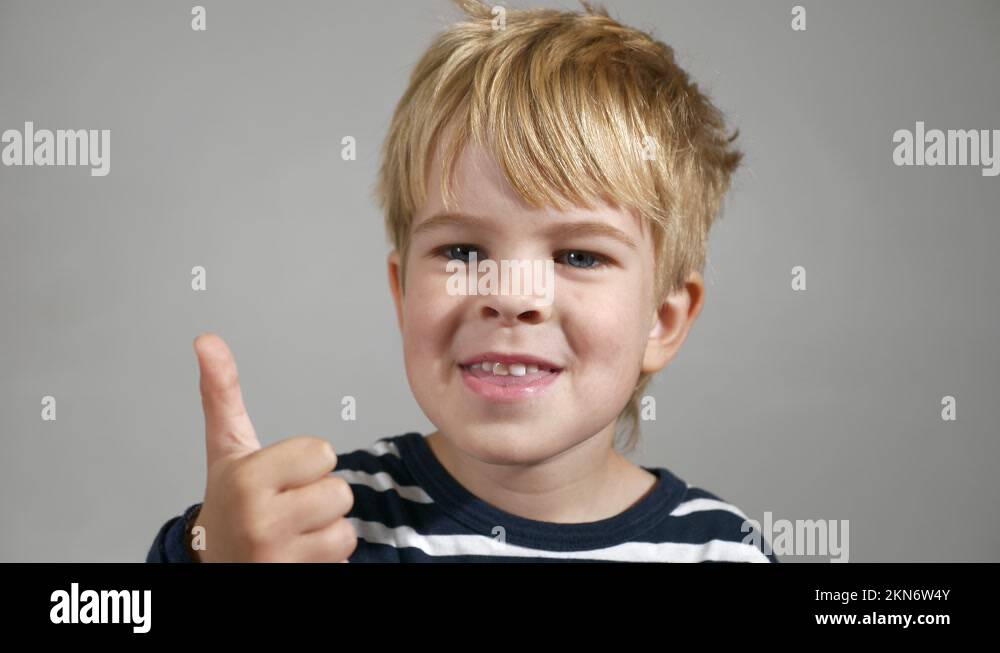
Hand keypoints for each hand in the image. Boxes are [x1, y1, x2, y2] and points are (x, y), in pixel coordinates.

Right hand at [188, 333, 356, 561]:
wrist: (212, 563)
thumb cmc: (227, 500)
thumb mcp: (225, 447)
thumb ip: (222, 393)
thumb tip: (206, 338)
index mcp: (247, 480)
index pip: (323, 453)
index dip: (308, 461)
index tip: (282, 474)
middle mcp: (261, 522)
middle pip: (340, 492)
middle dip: (321, 496)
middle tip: (288, 504)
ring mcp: (278, 559)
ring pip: (346, 529)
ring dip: (327, 529)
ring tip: (293, 529)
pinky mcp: (295, 580)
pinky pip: (344, 558)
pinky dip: (328, 557)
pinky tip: (299, 553)